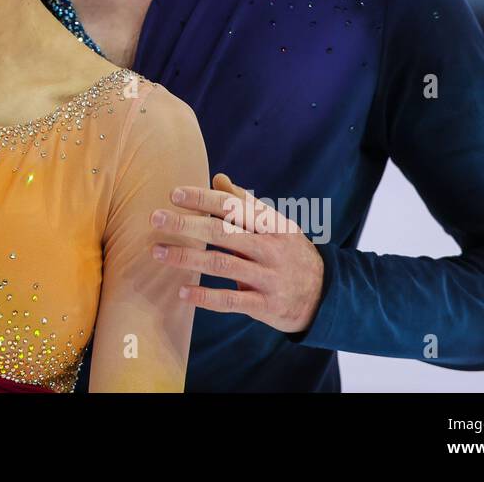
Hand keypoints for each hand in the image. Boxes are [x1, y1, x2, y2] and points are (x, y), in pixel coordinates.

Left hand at [150, 172, 323, 333]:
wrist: (327, 296)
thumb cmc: (291, 253)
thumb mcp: (276, 225)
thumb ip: (246, 203)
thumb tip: (218, 178)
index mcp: (272, 224)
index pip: (233, 207)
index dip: (203, 199)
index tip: (174, 194)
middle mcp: (271, 248)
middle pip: (222, 233)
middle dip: (186, 225)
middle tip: (156, 218)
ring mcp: (269, 277)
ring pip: (221, 264)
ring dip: (186, 259)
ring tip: (158, 253)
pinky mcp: (265, 305)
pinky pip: (230, 300)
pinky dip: (204, 296)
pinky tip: (182, 292)